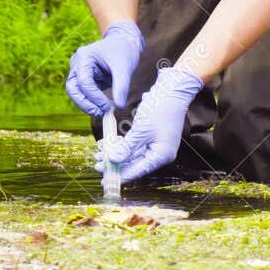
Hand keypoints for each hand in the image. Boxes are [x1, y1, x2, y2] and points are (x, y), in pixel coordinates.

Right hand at [65, 21, 143, 116]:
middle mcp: (77, 64)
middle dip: (85, 103)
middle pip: (73, 89)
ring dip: (87, 105)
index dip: (94, 96)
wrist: (124, 41)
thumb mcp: (124, 67)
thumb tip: (119, 106)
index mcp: (84, 57)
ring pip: (76, 93)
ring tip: (102, 112)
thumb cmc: (123, 50)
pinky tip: (103, 107)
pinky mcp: (85, 79)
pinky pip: (84, 93)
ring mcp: (79, 72)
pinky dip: (92, 102)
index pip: (83, 81)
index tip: (107, 106)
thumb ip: (121, 87)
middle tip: (100, 113)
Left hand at [97, 66, 203, 181]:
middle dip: (115, 164)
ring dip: (116, 154)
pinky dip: (122, 145)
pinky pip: (134, 145)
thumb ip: (126, 148)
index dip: (120, 176)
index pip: (137, 171)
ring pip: (132, 154)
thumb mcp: (140, 131)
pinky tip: (108, 144)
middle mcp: (159, 153)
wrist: (171, 90)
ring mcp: (156, 144)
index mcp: (161, 156)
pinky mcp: (151, 135)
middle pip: (134, 164)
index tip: (104, 180)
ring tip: (99, 154)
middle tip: (97, 165)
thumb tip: (112, 161)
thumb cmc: (160, 110)